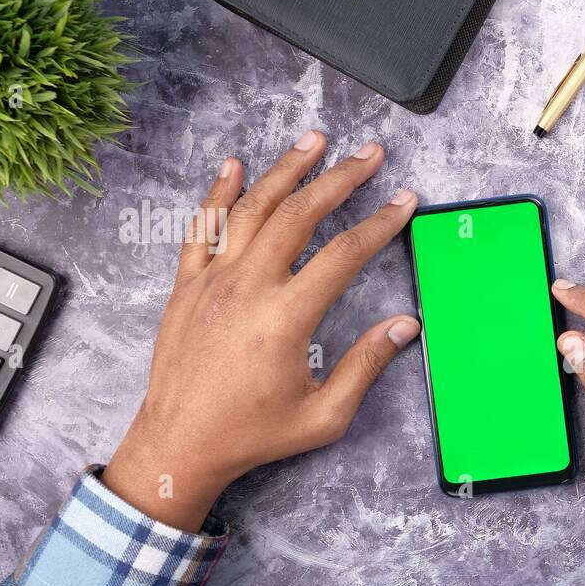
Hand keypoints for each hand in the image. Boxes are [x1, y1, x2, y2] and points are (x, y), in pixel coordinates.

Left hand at [103, 131, 420, 531]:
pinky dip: (219, 193)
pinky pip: (202, 227)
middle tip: (369, 154)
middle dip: (339, 179)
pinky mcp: (186, 286)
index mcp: (285, 318)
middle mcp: (248, 287)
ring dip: (286, 170)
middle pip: (300, 215)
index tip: (404, 201)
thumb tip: (405, 326)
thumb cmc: (254, 434)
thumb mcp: (324, 415)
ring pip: (252, 209)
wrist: (179, 444)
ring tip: (314, 141)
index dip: (379, 223)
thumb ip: (366, 365)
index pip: (344, 255)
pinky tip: (235, 166)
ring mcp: (212, 281)